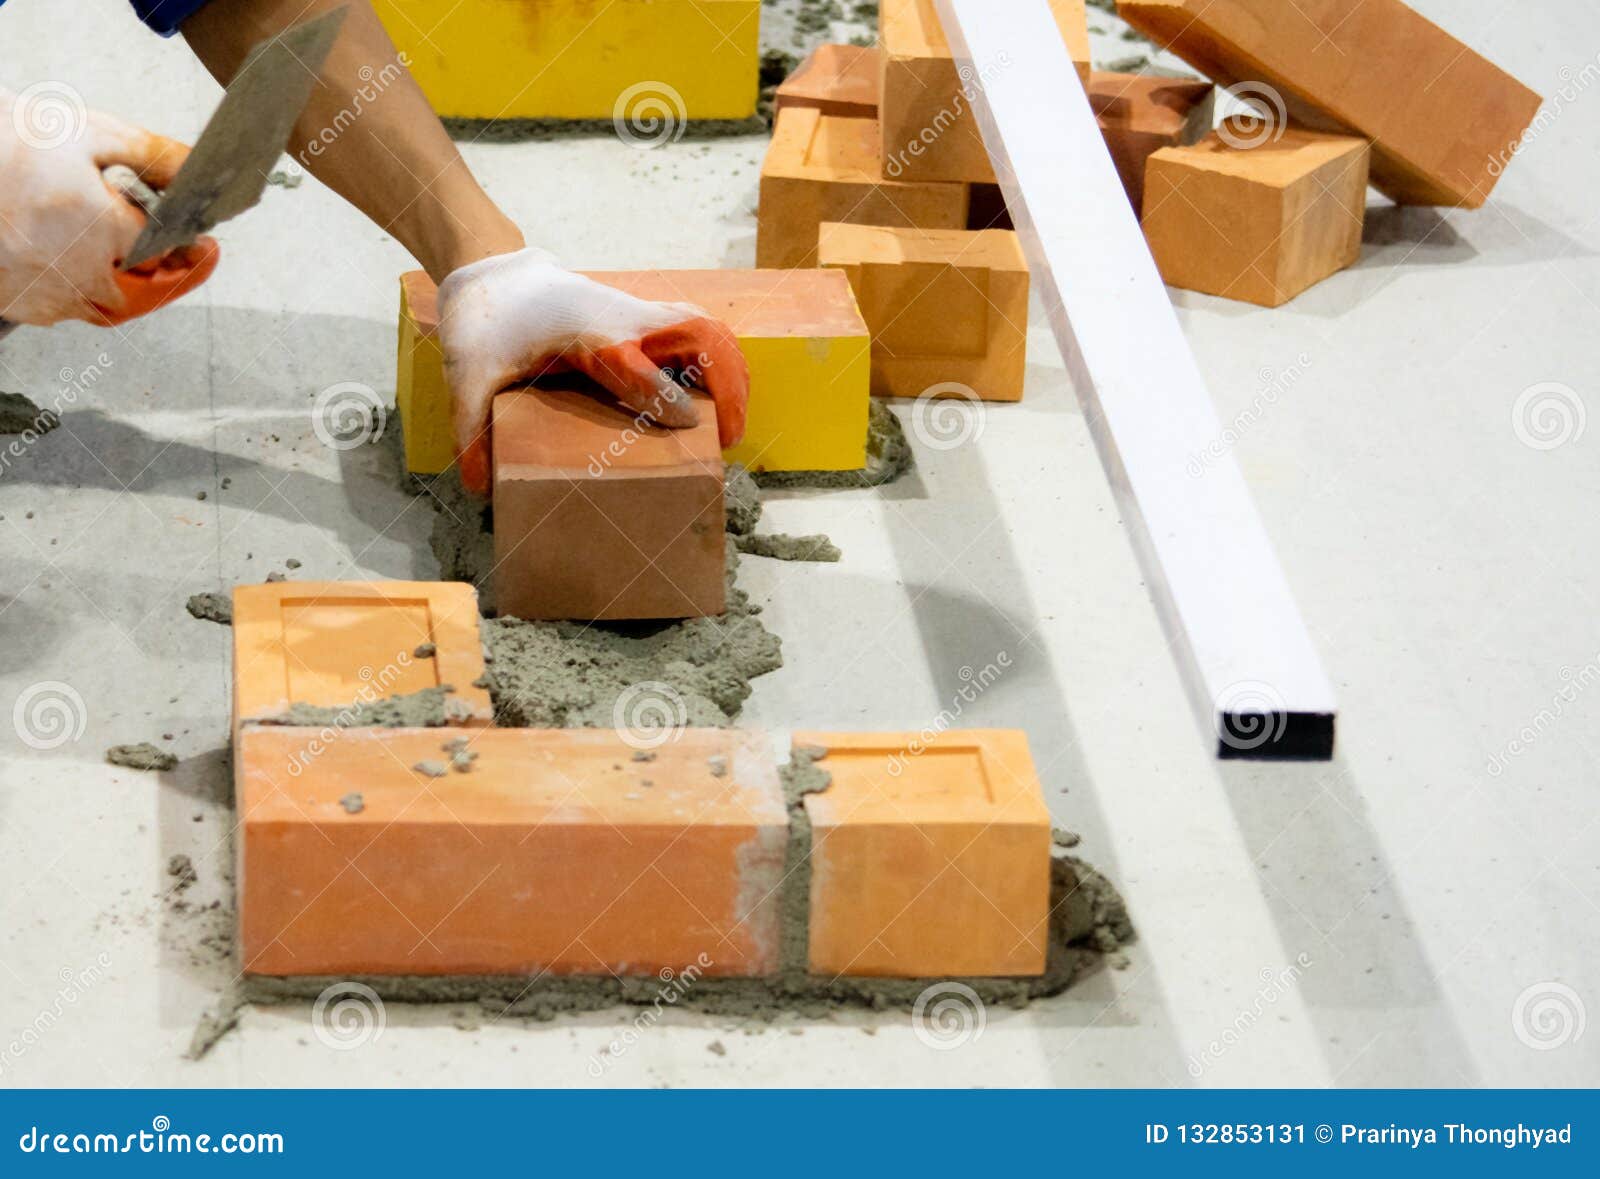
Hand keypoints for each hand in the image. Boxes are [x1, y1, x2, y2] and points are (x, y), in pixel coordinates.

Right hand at [0, 87, 218, 326]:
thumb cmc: (8, 144)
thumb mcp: (86, 134)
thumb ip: (152, 154)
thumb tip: (197, 168)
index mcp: (104, 228)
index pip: (170, 251)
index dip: (190, 249)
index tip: (200, 245)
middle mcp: (80, 271)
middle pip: (143, 289)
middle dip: (158, 272)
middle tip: (160, 252)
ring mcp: (49, 293)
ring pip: (107, 305)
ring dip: (120, 285)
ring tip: (109, 251)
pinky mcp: (22, 304)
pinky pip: (68, 310)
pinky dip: (79, 291)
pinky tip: (70, 258)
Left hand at [437, 248, 749, 493]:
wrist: (497, 271)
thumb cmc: (486, 323)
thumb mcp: (467, 376)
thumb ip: (472, 430)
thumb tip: (479, 489)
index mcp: (584, 335)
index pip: (632, 363)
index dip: (661, 394)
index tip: (688, 425)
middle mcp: (624, 320)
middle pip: (698, 332)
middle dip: (726, 383)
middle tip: (729, 437)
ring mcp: (642, 314)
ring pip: (710, 328)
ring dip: (733, 373)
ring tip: (733, 426)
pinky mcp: (650, 317)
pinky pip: (702, 332)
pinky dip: (722, 363)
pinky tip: (720, 400)